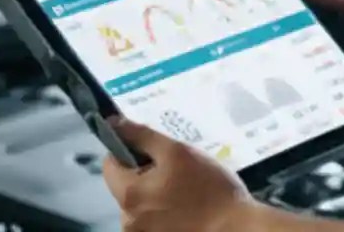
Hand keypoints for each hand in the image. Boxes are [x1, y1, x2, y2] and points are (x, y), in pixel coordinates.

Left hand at [101, 117, 256, 231]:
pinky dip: (164, 210)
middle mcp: (127, 220)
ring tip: (185, 190)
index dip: (128, 150)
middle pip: (125, 185)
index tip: (154, 150)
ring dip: (156, 193)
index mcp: (128, 195)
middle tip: (176, 170)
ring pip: (140, 203)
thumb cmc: (208, 188)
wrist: (234, 227)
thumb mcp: (177, 152)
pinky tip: (186, 207)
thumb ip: (143, 136)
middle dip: (145, 174)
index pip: (109, 164)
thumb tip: (114, 123)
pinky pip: (152, 218)